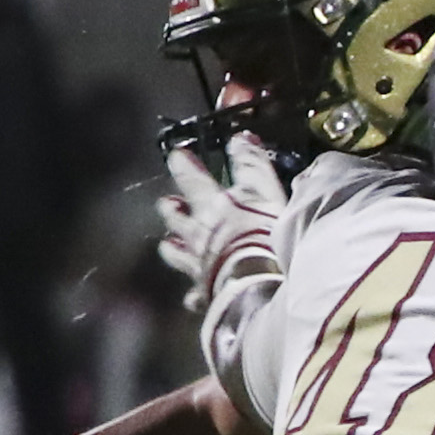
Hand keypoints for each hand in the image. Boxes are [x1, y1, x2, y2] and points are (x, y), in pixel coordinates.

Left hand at [156, 133, 285, 327]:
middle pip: (174, 216)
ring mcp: (197, 264)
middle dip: (171, 206)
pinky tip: (194, 295)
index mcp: (211, 206)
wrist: (259, 284)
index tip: (176, 153)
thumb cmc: (264, 235)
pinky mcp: (203, 293)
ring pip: (174, 252)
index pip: (192, 177)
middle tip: (169, 202)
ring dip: (173, 245)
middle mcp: (197, 234)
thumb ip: (253, 165)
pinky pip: (193, 294)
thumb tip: (241, 139)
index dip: (184, 163)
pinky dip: (193, 292)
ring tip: (172, 243)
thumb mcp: (265, 193)